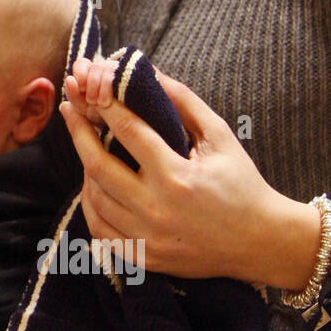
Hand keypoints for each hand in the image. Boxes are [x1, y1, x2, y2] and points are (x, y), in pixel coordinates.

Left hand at [58, 68, 320, 289]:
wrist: (261, 242)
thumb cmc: (243, 185)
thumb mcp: (221, 138)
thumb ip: (184, 103)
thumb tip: (150, 73)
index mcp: (177, 177)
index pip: (129, 133)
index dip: (106, 108)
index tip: (91, 92)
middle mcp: (157, 209)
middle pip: (98, 166)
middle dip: (78, 133)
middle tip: (69, 110)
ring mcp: (148, 237)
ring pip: (95, 198)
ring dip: (85, 167)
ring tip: (86, 146)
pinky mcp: (144, 257)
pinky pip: (100, 230)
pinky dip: (91, 205)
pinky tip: (93, 186)